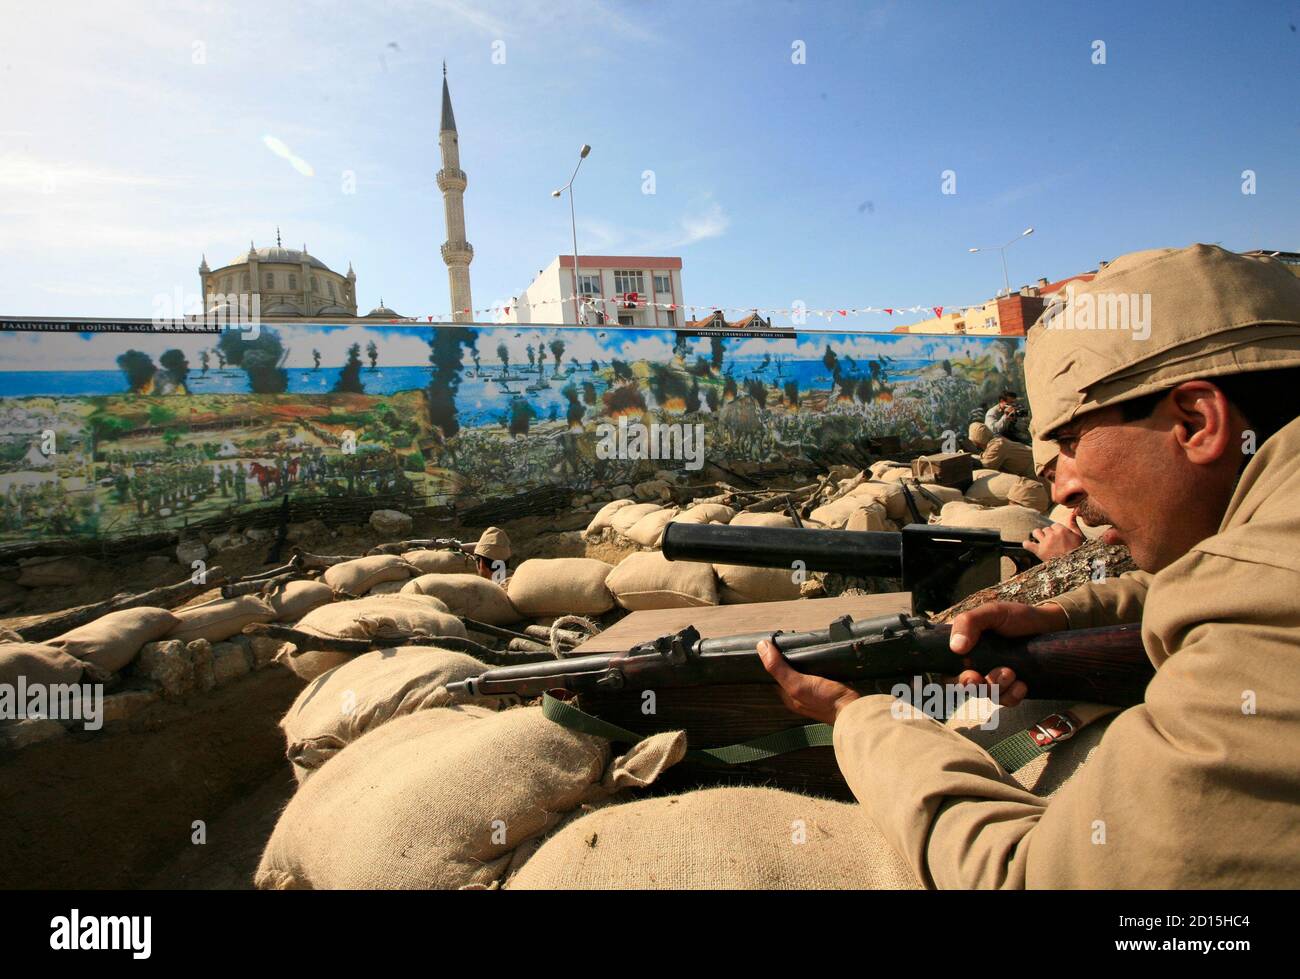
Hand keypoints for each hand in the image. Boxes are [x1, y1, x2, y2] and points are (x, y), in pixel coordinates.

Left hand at [757, 638, 860, 724]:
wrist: (854, 710)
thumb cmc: (826, 701)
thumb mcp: (798, 683)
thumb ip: (779, 668)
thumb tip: (762, 647)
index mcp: (788, 696)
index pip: (774, 675)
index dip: (772, 660)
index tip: (772, 644)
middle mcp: (799, 695)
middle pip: (789, 672)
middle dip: (789, 658)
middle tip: (790, 642)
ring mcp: (815, 691)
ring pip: (804, 671)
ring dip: (804, 660)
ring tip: (803, 645)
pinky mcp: (829, 686)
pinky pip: (818, 672)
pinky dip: (817, 664)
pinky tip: (820, 657)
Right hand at [946, 601, 1069, 707]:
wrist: (1050, 626)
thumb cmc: (1018, 616)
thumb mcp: (992, 612)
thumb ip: (969, 622)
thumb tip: (955, 647)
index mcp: (965, 646)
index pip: (946, 667)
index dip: (951, 678)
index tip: (967, 675)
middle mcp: (976, 663)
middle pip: (963, 685)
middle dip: (972, 686)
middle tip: (980, 678)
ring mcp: (993, 676)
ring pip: (985, 693)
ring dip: (995, 687)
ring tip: (1011, 673)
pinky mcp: (1012, 687)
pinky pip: (1005, 700)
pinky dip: (1012, 696)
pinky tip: (1022, 685)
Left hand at [1024, 511, 1084, 560]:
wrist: (1076, 566)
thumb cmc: (1079, 550)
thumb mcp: (1079, 536)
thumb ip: (1073, 524)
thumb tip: (1072, 513)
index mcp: (1062, 530)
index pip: (1054, 525)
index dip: (1057, 531)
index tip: (1060, 537)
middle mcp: (1052, 535)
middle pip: (1046, 529)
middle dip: (1049, 534)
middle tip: (1054, 543)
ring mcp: (1045, 543)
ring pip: (1036, 532)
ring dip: (1038, 536)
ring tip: (1042, 541)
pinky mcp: (1039, 552)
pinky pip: (1028, 545)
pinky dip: (1026, 544)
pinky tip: (1028, 544)